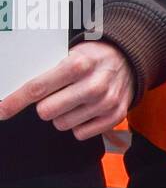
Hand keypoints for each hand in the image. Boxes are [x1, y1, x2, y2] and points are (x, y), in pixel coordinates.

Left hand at [0, 41, 133, 139]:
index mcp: (79, 64)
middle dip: (46, 106)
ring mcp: (106, 102)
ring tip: (76, 99)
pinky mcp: (115, 116)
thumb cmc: (93, 57)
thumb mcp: (71, 53)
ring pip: (62, 124)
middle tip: (57, 95)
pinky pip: (80, 134)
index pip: (38, 88)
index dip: (15, 101)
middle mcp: (94, 84)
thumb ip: (49, 71)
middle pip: (46, 112)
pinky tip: (87, 108)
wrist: (130, 59)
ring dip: (63, 115)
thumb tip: (18, 90)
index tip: (2, 110)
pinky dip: (80, 124)